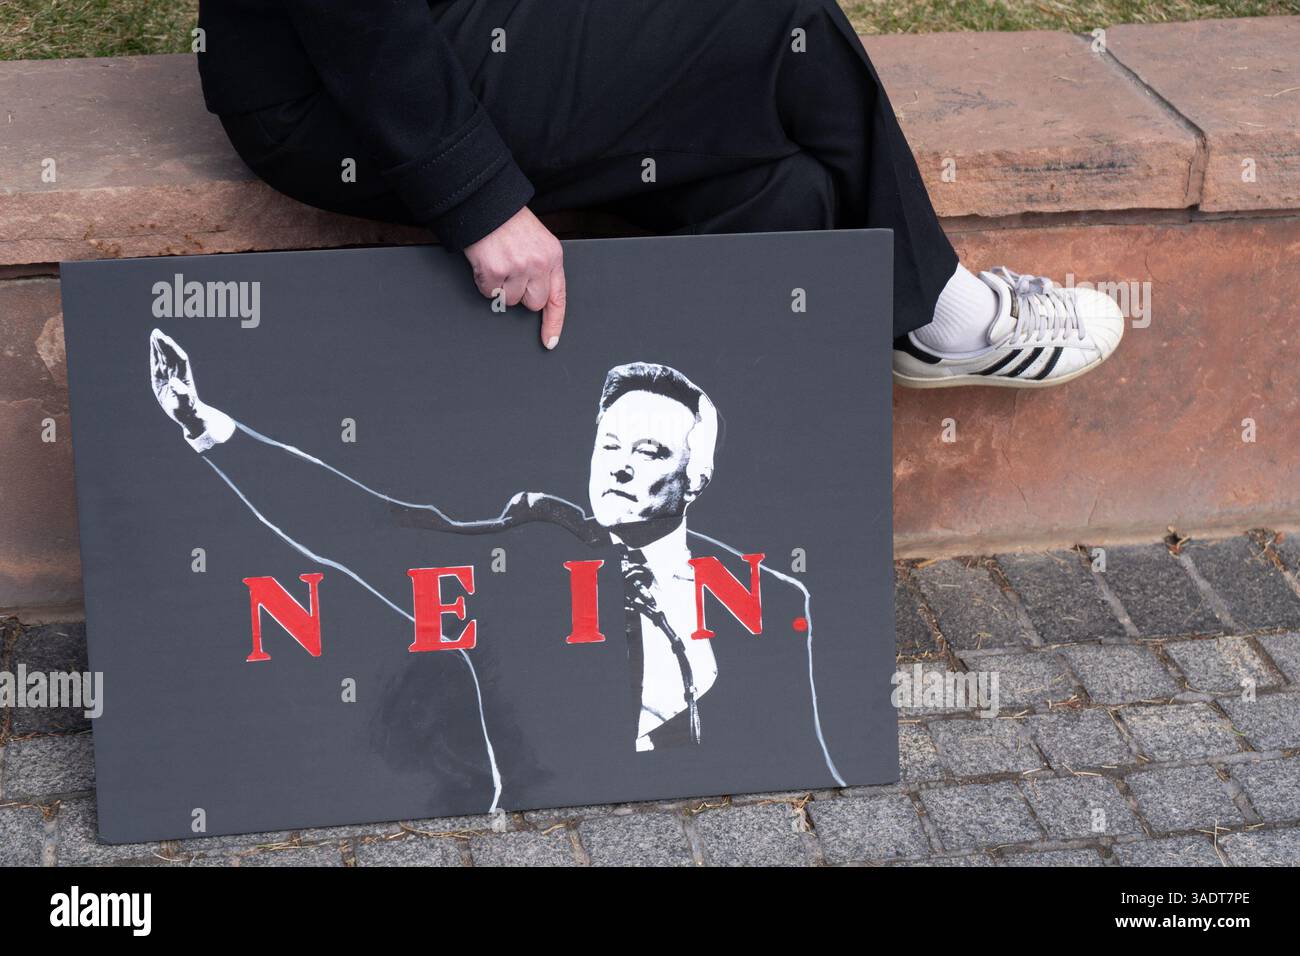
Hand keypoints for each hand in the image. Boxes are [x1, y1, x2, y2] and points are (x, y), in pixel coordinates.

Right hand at [150, 329, 233, 450]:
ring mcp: (169, 374)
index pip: (179, 359)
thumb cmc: (187, 409)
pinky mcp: (161, 378)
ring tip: (154, 334)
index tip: (166, 340)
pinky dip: (155, 354)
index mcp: (184, 377)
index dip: (173, 349)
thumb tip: (174, 382)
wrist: (187, 414)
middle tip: (157, 333)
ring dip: (159, 346)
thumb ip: (181, 393)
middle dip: (164, 344)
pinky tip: (152, 345)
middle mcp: (177, 373)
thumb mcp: (184, 404)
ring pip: (164, 357)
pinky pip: (157, 363)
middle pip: (170, 355)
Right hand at [463, 206, 565, 349]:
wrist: (485, 202)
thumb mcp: (537, 241)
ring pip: (510, 300)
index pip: (558, 298)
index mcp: (553, 256)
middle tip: (513, 274)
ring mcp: (517, 268)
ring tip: (499, 262)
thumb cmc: (509, 222)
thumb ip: (542, 267)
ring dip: (502, 287)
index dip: (554, 323)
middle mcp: (538, 264)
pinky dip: (484, 281)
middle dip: (522, 295)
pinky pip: (489, 292)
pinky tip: (486, 262)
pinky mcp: (494, 271)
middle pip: (533, 303)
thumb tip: (538, 297)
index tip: (549, 341)